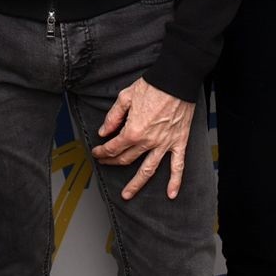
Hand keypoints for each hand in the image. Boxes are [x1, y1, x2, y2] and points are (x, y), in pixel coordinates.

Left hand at [91, 78, 195, 199]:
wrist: (176, 80)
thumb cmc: (153, 86)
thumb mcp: (126, 97)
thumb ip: (113, 117)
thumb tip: (104, 131)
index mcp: (133, 131)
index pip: (113, 147)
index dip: (102, 152)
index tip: (97, 152)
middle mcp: (148, 141)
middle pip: (126, 159)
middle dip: (112, 163)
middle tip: (106, 164)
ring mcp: (164, 144)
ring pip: (148, 170)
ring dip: (136, 184)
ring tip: (127, 194)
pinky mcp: (178, 142)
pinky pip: (177, 165)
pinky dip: (175, 181)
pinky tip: (171, 194)